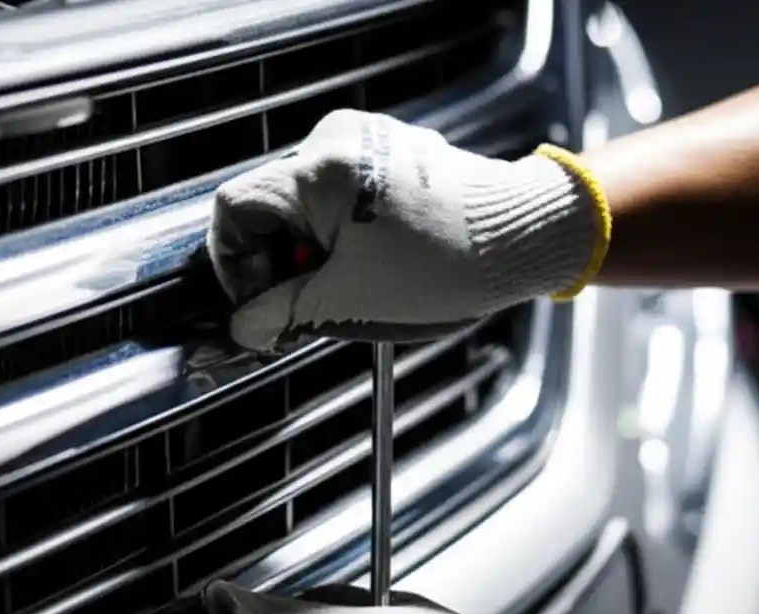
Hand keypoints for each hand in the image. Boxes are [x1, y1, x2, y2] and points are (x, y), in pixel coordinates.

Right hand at [205, 109, 605, 350]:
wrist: (524, 237)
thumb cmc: (449, 264)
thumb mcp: (349, 300)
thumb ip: (281, 313)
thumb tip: (243, 327)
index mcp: (318, 172)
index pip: (234, 210)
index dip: (237, 264)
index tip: (264, 302)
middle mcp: (337, 141)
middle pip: (272, 209)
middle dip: (286, 262)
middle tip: (319, 298)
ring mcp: (367, 140)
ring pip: (308, 206)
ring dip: (319, 250)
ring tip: (360, 280)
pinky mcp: (392, 151)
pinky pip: (344, 195)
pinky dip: (349, 233)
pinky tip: (382, 258)